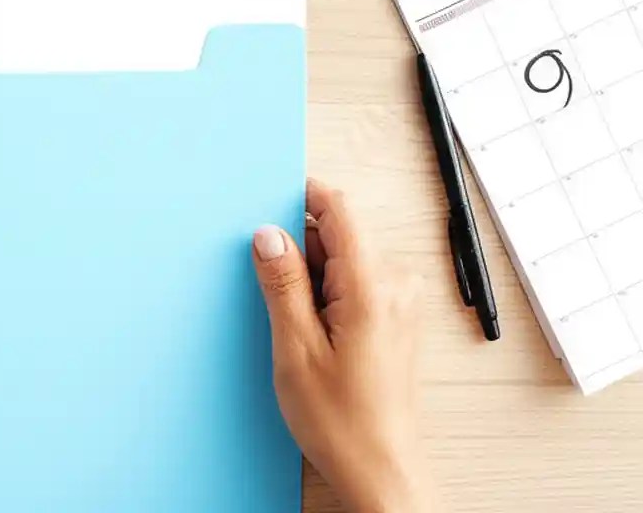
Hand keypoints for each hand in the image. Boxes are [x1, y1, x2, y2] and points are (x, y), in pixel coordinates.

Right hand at [251, 179, 437, 512]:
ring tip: (295, 325)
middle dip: (299, 250)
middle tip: (273, 293)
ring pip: (344, 259)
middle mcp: (396, 285)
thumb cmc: (343, 422)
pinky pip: (356, 282)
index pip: (339, 209)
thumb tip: (269, 234)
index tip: (267, 202)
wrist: (382, 469)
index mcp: (372, 286)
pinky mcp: (395, 316)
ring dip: (312, 277)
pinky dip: (327, 295)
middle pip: (339, 233)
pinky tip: (311, 332)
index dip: (300, 197)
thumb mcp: (295, 348)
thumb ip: (282, 283)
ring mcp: (400, 301)